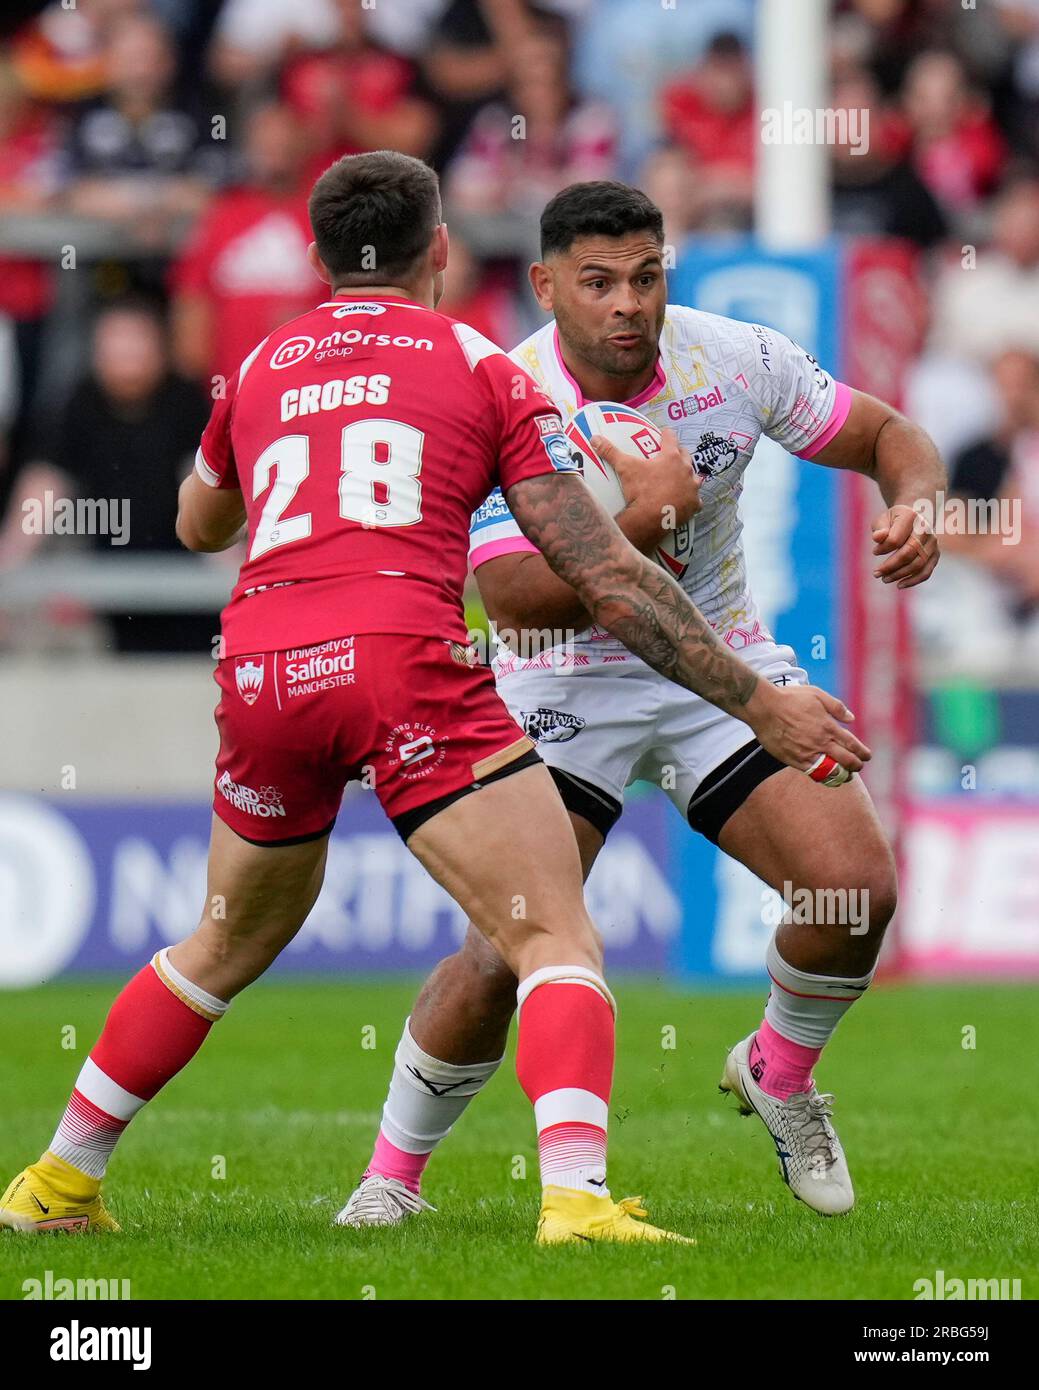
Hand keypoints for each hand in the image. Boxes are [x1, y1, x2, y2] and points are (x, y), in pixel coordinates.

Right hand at [591, 428, 701, 529]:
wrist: (650, 517)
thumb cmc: (640, 490)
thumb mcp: (625, 468)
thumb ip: (611, 452)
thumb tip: (594, 438)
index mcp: (670, 456)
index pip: (670, 438)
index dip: (666, 434)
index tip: (665, 433)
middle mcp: (686, 469)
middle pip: (686, 455)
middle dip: (680, 454)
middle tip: (673, 456)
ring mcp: (692, 487)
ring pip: (695, 477)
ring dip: (689, 476)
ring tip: (682, 478)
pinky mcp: (694, 504)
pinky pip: (697, 500)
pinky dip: (692, 500)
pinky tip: (687, 502)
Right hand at [743, 682, 871, 774]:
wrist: (764, 708)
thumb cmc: (790, 698)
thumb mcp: (817, 694)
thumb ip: (836, 707)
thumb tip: (851, 718)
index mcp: (828, 727)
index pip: (852, 744)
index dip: (863, 752)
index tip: (867, 756)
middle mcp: (820, 742)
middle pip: (846, 760)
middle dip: (856, 765)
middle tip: (859, 766)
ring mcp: (807, 753)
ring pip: (831, 771)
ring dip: (841, 775)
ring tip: (845, 776)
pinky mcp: (793, 760)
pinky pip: (812, 773)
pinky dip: (822, 776)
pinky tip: (825, 775)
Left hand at [872, 503, 938, 588]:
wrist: (912, 519)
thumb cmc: (893, 521)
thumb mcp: (883, 520)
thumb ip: (879, 529)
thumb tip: (878, 537)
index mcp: (911, 517)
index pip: (896, 539)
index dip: (883, 549)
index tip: (874, 552)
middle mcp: (926, 529)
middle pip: (909, 553)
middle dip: (890, 566)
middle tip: (876, 574)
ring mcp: (933, 543)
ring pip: (918, 564)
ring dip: (899, 575)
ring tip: (884, 579)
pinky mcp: (935, 554)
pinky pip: (926, 571)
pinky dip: (913, 581)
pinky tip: (899, 585)